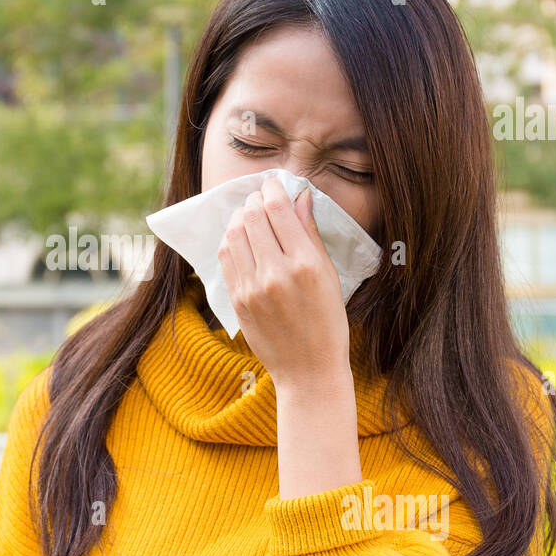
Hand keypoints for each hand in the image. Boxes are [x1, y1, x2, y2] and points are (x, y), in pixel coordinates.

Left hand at [219, 176, 361, 498]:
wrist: (308, 370)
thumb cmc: (327, 323)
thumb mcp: (328, 276)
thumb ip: (310, 234)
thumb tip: (299, 197)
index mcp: (305, 264)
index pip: (279, 210)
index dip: (273, 189)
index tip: (275, 184)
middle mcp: (276, 273)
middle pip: (251, 216)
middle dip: (255, 200)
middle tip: (262, 198)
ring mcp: (252, 288)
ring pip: (233, 233)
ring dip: (240, 217)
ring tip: (251, 216)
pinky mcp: (237, 300)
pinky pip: (226, 257)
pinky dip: (232, 240)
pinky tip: (242, 239)